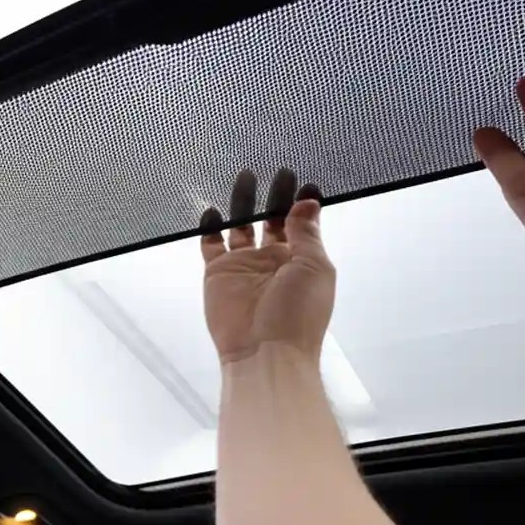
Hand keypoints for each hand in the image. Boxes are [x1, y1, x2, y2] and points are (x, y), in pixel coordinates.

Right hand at [201, 169, 333, 364]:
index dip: (301, 202)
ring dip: (244, 202)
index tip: (301, 178)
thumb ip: (306, 232)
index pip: (301, 223)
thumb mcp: (314, 267)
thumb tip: (307, 202)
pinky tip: (213, 210)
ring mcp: (244, 266)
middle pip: (271, 220)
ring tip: (245, 176)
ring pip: (242, 226)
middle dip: (274, 196)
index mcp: (302, 260)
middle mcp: (273, 260)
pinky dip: (210, 227)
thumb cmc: (298, 313)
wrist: (264, 352)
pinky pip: (211, 245)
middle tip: (276, 171)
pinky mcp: (218, 274)